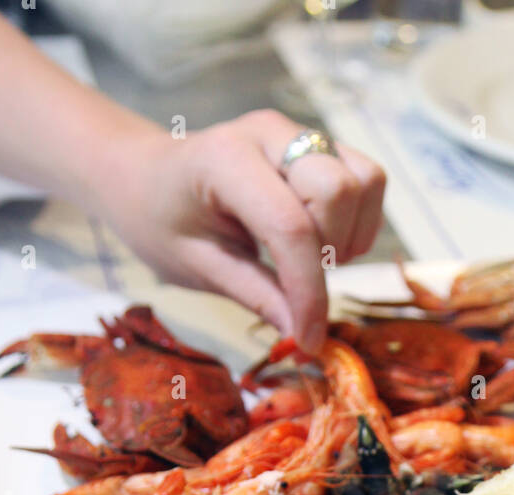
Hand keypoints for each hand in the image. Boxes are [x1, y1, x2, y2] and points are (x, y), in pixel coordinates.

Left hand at [97, 110, 385, 352]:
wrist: (146, 176)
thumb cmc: (161, 219)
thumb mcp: (198, 267)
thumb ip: (256, 296)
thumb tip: (304, 336)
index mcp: (226, 161)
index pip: (290, 227)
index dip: (308, 292)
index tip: (308, 339)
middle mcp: (269, 135)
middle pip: (339, 191)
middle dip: (331, 251)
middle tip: (299, 281)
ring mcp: (298, 136)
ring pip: (363, 181)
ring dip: (350, 236)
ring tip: (313, 260)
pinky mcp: (318, 146)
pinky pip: (366, 180)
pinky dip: (358, 221)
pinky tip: (323, 242)